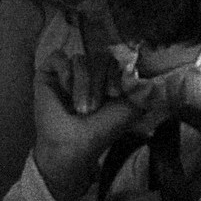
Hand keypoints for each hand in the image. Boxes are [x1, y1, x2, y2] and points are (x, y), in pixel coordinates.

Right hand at [27, 22, 163, 200]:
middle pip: (99, 56)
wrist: (74, 144)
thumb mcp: (130, 109)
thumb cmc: (100, 131)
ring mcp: (68, 71)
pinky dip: (65, 73)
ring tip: (80, 108)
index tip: (114, 94)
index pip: (115, 59)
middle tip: (95, 106)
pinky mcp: (49, 73)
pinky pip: (59, 57)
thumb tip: (152, 73)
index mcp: (108, 78)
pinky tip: (65, 90)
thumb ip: (143, 89)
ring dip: (83, 85)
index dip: (115, 73)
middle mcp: (89, 72)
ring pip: (81, 59)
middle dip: (99, 81)